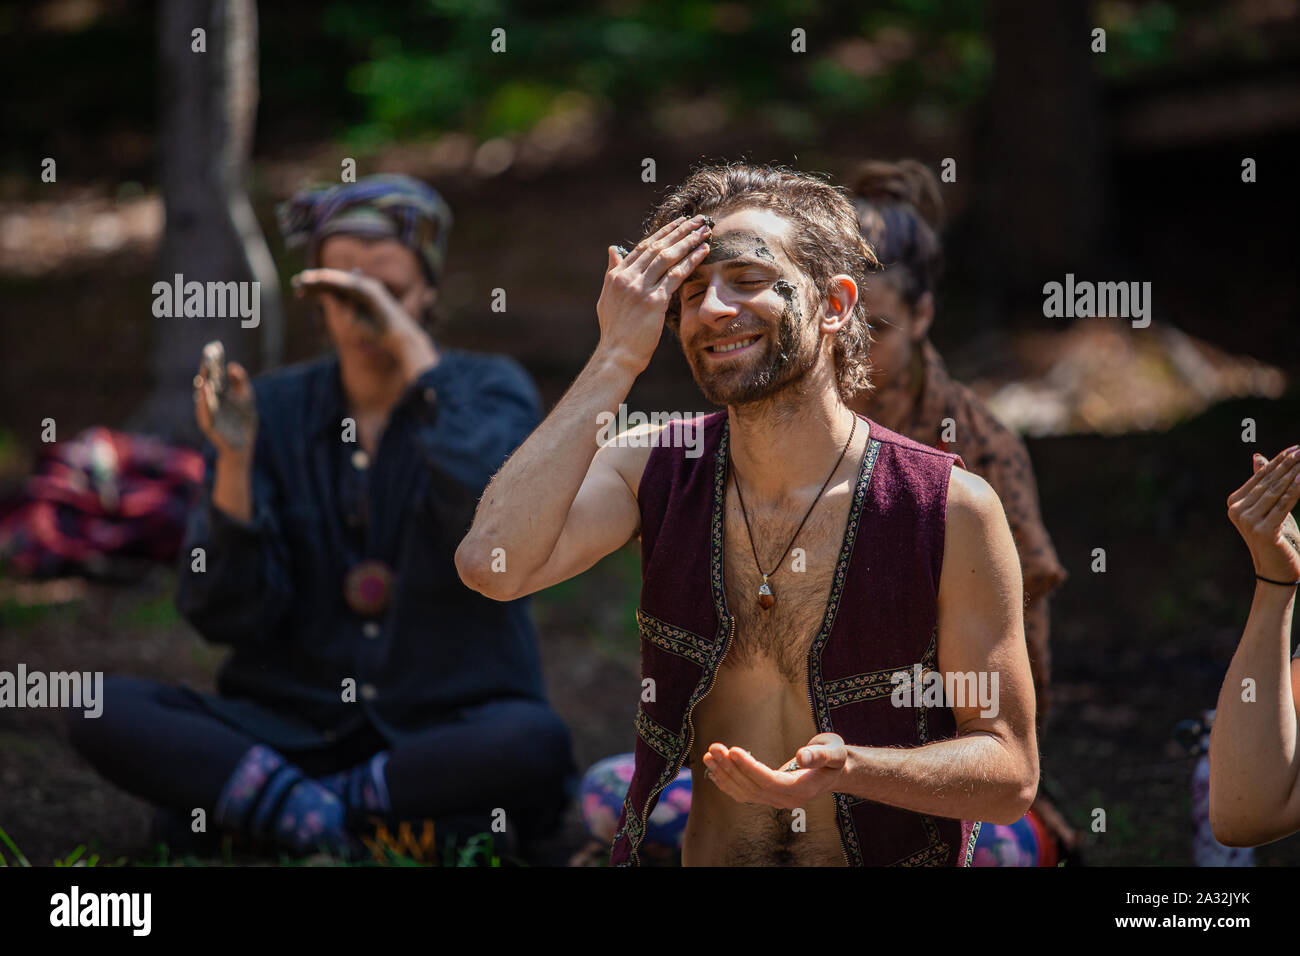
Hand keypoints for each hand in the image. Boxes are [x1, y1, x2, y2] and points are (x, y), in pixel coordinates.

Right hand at [194, 357, 256, 458]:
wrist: (243, 445)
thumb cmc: (243, 421)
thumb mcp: (246, 398)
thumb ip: (240, 381)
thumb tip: (232, 365)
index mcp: (218, 394)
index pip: (214, 375)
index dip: (213, 362)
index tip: (214, 348)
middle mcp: (210, 402)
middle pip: (206, 383)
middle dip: (206, 370)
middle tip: (208, 356)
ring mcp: (208, 413)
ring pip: (202, 397)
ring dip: (203, 384)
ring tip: (206, 372)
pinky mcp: (208, 425)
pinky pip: (204, 411)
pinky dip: (204, 401)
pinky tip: (207, 390)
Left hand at [292, 267, 438, 380]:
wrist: (398, 337)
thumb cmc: (378, 333)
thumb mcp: (354, 321)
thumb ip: (343, 308)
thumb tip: (328, 297)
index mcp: (356, 295)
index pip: (332, 288)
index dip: (314, 289)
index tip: (298, 294)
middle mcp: (361, 287)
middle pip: (333, 281)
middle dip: (313, 281)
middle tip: (296, 283)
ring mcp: (367, 287)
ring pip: (340, 279)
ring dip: (321, 279)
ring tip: (304, 280)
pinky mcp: (371, 291)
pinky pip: (350, 284)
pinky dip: (335, 281)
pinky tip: (321, 280)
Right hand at [595, 215, 710, 374]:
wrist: (617, 355)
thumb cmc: (615, 331)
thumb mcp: (607, 298)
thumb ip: (612, 272)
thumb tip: (613, 250)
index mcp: (616, 276)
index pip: (643, 247)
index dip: (663, 233)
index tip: (678, 223)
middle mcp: (627, 278)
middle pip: (657, 247)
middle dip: (679, 231)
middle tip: (697, 220)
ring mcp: (640, 289)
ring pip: (667, 256)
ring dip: (688, 240)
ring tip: (704, 230)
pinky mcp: (654, 301)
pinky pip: (676, 275)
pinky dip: (691, 260)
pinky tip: (703, 250)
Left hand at [702, 733, 847, 809]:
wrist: (835, 770)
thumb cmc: (834, 756)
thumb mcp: (833, 751)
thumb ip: (819, 755)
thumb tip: (802, 756)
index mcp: (801, 790)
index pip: (769, 781)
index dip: (749, 767)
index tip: (733, 751)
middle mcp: (786, 800)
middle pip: (752, 788)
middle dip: (731, 768)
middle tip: (714, 748)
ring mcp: (776, 801)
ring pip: (745, 792)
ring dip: (724, 774)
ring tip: (709, 755)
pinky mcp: (768, 796)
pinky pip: (744, 794)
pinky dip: (727, 783)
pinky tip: (714, 770)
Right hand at [1228, 446, 1299, 584]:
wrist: (1276, 570)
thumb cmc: (1275, 537)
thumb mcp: (1269, 508)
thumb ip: (1262, 483)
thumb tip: (1257, 456)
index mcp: (1234, 503)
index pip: (1260, 476)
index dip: (1278, 460)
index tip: (1295, 447)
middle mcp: (1237, 511)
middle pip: (1268, 482)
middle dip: (1288, 464)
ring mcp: (1248, 521)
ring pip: (1276, 491)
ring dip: (1294, 474)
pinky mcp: (1263, 531)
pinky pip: (1283, 505)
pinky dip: (1296, 491)